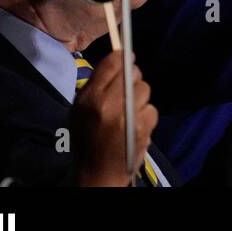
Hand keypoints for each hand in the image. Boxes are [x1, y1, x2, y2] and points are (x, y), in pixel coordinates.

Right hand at [72, 53, 156, 187]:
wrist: (96, 173)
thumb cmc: (87, 139)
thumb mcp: (80, 110)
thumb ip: (97, 86)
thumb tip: (119, 60)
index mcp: (89, 98)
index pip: (112, 63)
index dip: (123, 57)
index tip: (126, 58)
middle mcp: (107, 104)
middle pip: (133, 73)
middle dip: (132, 78)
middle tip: (126, 91)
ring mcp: (127, 116)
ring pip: (145, 88)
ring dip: (140, 98)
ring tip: (129, 112)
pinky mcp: (142, 128)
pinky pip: (151, 109)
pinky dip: (146, 116)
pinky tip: (135, 126)